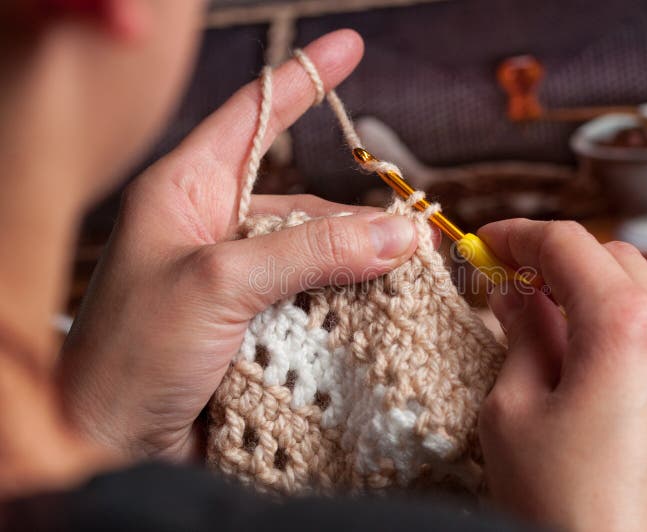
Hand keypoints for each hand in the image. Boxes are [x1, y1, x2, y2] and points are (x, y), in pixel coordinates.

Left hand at [58, 30, 420, 461]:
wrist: (113, 446)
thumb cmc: (132, 356)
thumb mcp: (219, 284)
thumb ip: (310, 252)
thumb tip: (397, 233)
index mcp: (183, 191)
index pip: (250, 117)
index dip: (301, 78)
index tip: (349, 46)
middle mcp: (212, 228)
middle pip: (303, 200)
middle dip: (355, 216)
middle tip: (409, 235)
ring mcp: (236, 279)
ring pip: (316, 253)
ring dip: (357, 267)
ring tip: (401, 280)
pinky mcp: (255, 323)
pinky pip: (314, 297)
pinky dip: (346, 303)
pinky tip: (375, 312)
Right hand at [477, 220, 646, 530]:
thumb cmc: (559, 512)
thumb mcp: (513, 413)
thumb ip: (520, 336)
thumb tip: (515, 294)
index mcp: (627, 331)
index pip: (569, 246)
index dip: (520, 235)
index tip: (490, 243)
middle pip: (621, 263)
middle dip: (566, 264)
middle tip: (519, 287)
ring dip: (606, 305)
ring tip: (562, 338)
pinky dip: (642, 352)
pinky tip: (609, 390)